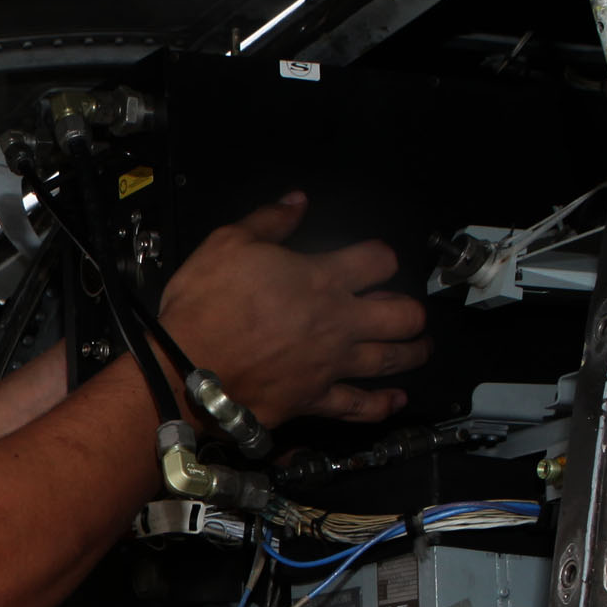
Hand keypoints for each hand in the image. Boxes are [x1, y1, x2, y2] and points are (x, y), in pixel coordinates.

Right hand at [152, 195, 429, 427]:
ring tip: (420, 347)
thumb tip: (296, 201)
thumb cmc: (205, 303)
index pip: (378, 260)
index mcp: (323, 278)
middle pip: (402, 315)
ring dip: (413, 352)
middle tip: (408, 311)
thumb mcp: (228, 243)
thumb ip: (269, 221)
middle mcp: (340, 322)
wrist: (185, 368)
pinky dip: (381, 405)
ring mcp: (332, 364)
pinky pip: (359, 406)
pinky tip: (395, 401)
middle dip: (411, 311)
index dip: (382, 257)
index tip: (376, 261)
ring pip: (392, 360)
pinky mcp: (316, 399)